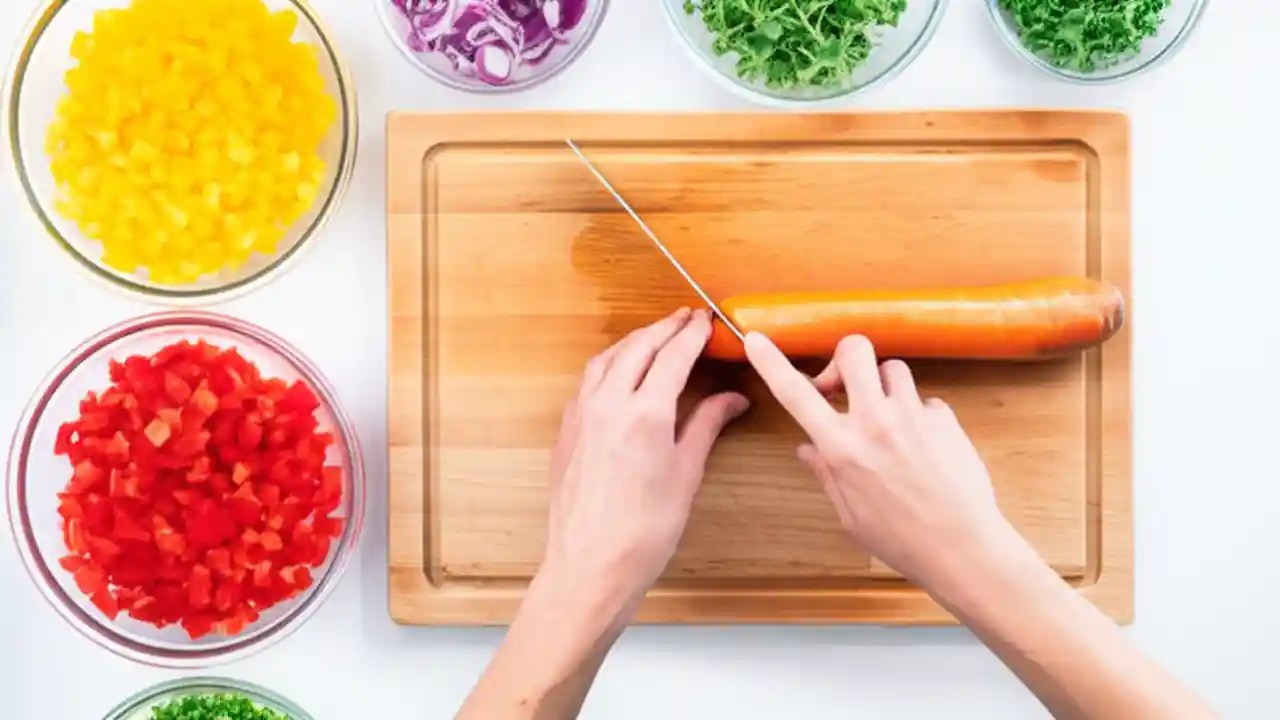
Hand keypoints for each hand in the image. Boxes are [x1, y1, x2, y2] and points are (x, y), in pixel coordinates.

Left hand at [540, 308, 749, 619]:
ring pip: (608, 359)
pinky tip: (621, 370)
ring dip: (635, 341)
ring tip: (656, 335)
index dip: (693, 334)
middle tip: (687, 318)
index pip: (674, 355)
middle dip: (665, 328)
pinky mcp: (567, 430)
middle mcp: (609, 403)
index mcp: (646, 413)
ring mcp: (582, 414)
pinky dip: (609, 363)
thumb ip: (706, 426)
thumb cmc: (643, 532)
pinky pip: (589, 380)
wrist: (589, 567)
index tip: (708, 322)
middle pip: (639, 347)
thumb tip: (732, 400)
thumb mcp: (686, 474)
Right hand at [744, 332, 1021, 591]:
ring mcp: (912, 416)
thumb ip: (826, 474)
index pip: (795, 393)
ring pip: (892, 368)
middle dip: (845, 359)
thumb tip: (807, 448)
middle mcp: (875, 422)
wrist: (963, 548)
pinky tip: (922, 444)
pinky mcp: (945, 419)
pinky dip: (918, 414)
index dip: (770, 362)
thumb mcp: (850, 515)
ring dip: (883, 385)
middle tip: (846, 386)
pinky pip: (924, 398)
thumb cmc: (902, 540)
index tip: (756, 341)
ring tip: (888, 417)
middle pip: (853, 350)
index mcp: (842, 448)